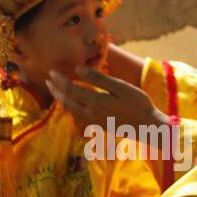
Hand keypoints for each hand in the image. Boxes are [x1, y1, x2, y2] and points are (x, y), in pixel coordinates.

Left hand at [46, 65, 165, 137]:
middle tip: (48, 80)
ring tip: (56, 90)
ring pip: (71, 110)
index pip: (70, 90)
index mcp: (95, 102)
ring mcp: (94, 121)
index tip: (51, 72)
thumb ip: (98, 78)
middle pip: (66, 102)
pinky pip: (78, 115)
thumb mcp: (120, 87)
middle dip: (55, 90)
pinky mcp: (99, 125)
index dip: (59, 81)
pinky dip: (70, 107)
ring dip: (61, 99)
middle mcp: (91, 113)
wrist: (148, 127)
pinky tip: (72, 102)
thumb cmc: (138, 103)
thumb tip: (78, 69)